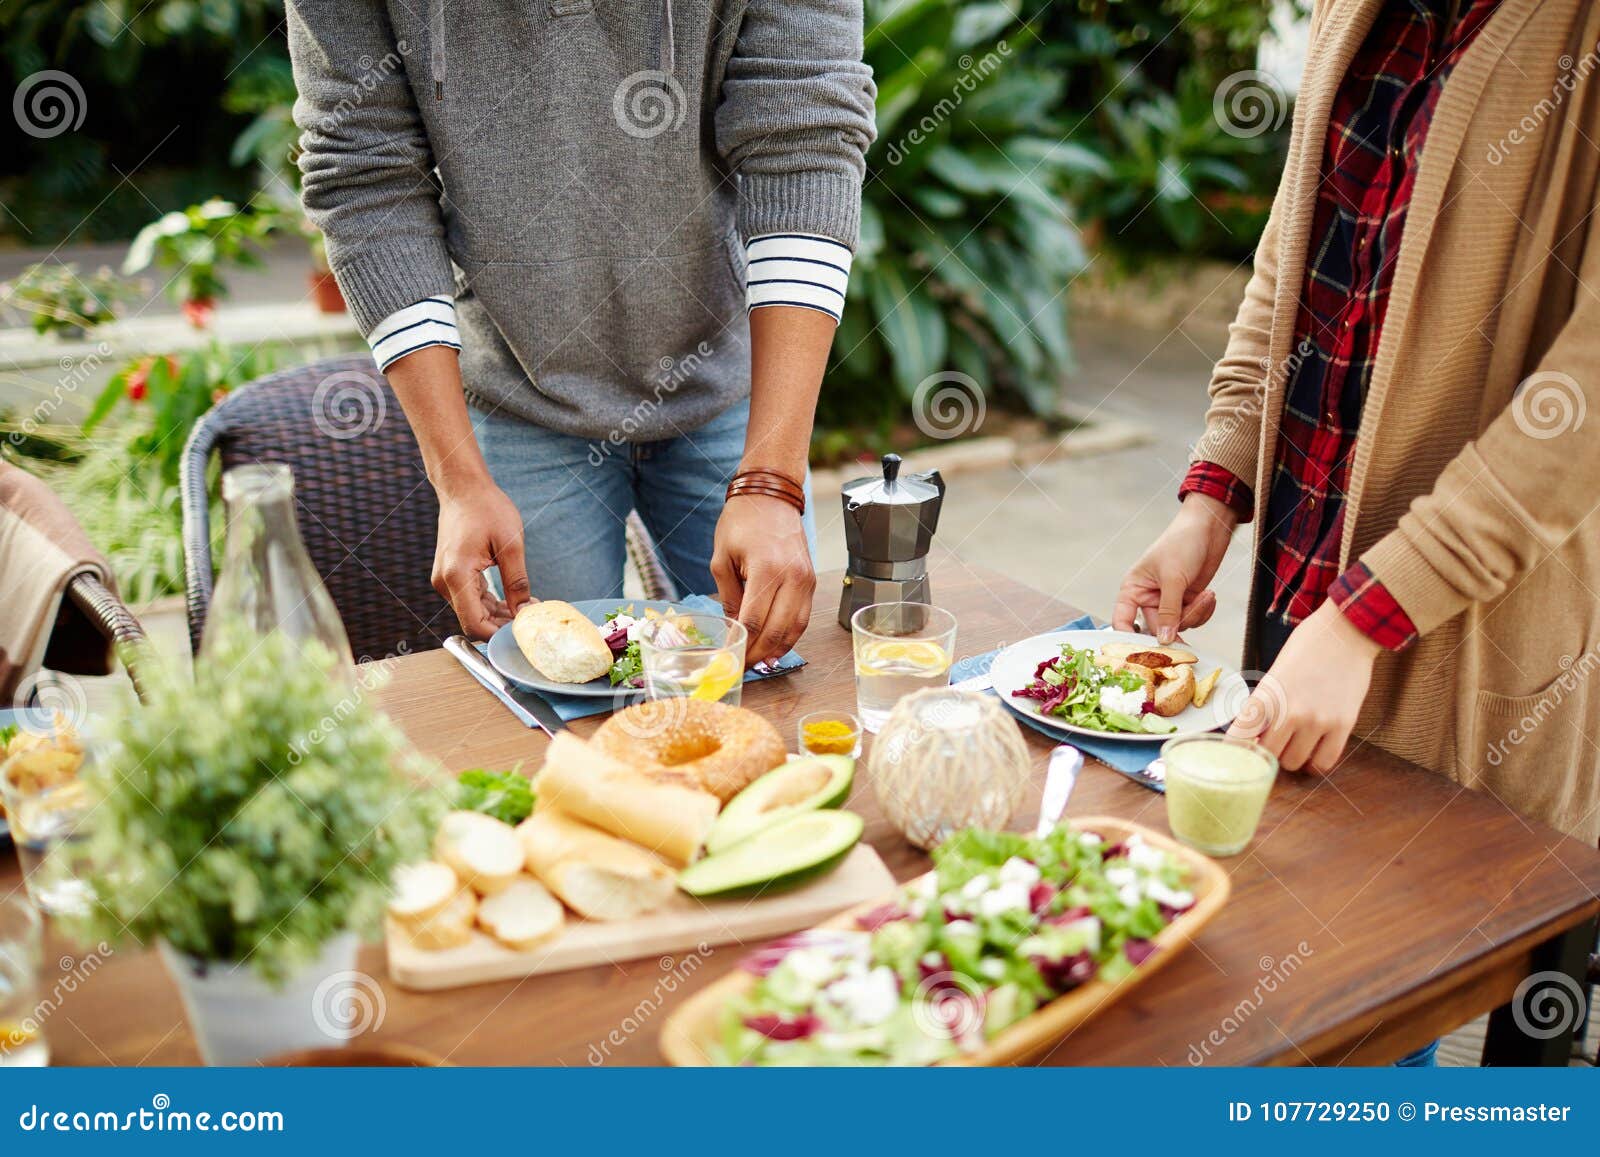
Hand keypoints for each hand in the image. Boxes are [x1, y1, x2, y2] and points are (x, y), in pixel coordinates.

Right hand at [431, 479, 530, 639]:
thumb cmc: (486, 509)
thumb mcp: (511, 544)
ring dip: (497, 616)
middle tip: (531, 621)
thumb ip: (517, 582)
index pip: (474, 624)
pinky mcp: (450, 575)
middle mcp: (445, 582)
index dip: (499, 634)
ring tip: (526, 609)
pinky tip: (511, 601)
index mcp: (457, 575)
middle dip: (501, 626)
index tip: (524, 632)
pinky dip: (489, 604)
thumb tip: (525, 612)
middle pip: (473, 621)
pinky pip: (470, 599)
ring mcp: (445, 579)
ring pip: (472, 612)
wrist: (464, 489)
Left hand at [711, 494, 815, 665]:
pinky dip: (791, 635)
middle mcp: (792, 577)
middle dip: (758, 653)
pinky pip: (802, 616)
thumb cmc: (742, 521)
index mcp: (767, 569)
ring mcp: (806, 579)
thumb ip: (727, 597)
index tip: (729, 657)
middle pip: (777, 630)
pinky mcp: (811, 580)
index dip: (741, 644)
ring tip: (759, 664)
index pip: (754, 620)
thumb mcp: (722, 558)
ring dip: (777, 649)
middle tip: (741, 666)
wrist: (771, 496)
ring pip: (795, 628)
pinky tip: (777, 647)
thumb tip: (732, 629)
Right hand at [1112, 494, 1237, 642]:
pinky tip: (1209, 594)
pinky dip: (1203, 610)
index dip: (1128, 638)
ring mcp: (1169, 600)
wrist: (1209, 529)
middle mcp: (1148, 597)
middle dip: (1176, 626)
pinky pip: (1193, 619)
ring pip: (1178, 626)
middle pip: (1156, 628)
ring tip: (1206, 596)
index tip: (1143, 652)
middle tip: (1188, 635)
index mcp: (1133, 588)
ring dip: (1195, 614)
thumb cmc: (1181, 543)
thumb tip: (1165, 640)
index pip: (1122, 620)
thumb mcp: (1173, 578)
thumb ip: (1169, 612)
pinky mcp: (1187, 601)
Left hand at [1229, 600, 1379, 772]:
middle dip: (1266, 752)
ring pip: (1293, 762)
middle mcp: (1290, 711)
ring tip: (1293, 744)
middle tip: (1271, 743)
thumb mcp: (1273, 674)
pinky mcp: (1343, 725)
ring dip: (1290, 757)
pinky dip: (1314, 763)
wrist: (1345, 632)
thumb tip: (1252, 736)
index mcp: (1266, 695)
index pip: (1239, 738)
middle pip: (1266, 755)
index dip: (1235, 751)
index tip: (1236, 755)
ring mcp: (1318, 720)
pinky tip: (1312, 751)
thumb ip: (1264, 706)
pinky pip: (1324, 762)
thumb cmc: (1306, 648)